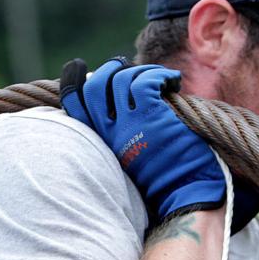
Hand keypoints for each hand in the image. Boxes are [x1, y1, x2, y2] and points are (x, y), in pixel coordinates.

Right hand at [60, 57, 225, 223]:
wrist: (185, 192)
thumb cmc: (164, 176)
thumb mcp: (130, 155)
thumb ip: (119, 132)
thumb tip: (119, 100)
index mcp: (102, 141)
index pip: (74, 105)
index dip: (72, 81)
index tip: (81, 67)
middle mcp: (110, 132)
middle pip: (94, 86)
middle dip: (109, 69)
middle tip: (126, 67)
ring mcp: (130, 123)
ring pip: (122, 79)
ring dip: (142, 70)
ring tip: (160, 78)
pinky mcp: (152, 116)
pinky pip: (147, 81)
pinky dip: (160, 74)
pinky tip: (173, 82)